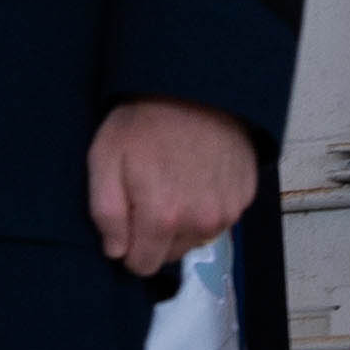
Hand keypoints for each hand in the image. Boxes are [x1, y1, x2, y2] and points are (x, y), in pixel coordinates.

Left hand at [88, 96, 257, 278]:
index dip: (129, 246)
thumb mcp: (104, 159)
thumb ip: (106, 214)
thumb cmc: (144, 120)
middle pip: (170, 254)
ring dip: (183, 221)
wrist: (196, 85)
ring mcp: (228, 211)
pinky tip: (197, 175)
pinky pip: (220, 218)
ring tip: (174, 181)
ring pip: (196, 238)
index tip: (128, 218)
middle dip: (156, 234)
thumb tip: (115, 251)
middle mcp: (200, 223)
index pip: (142, 265)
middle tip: (150, 193)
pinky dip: (207, 205)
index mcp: (163, 218)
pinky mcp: (245, 196)